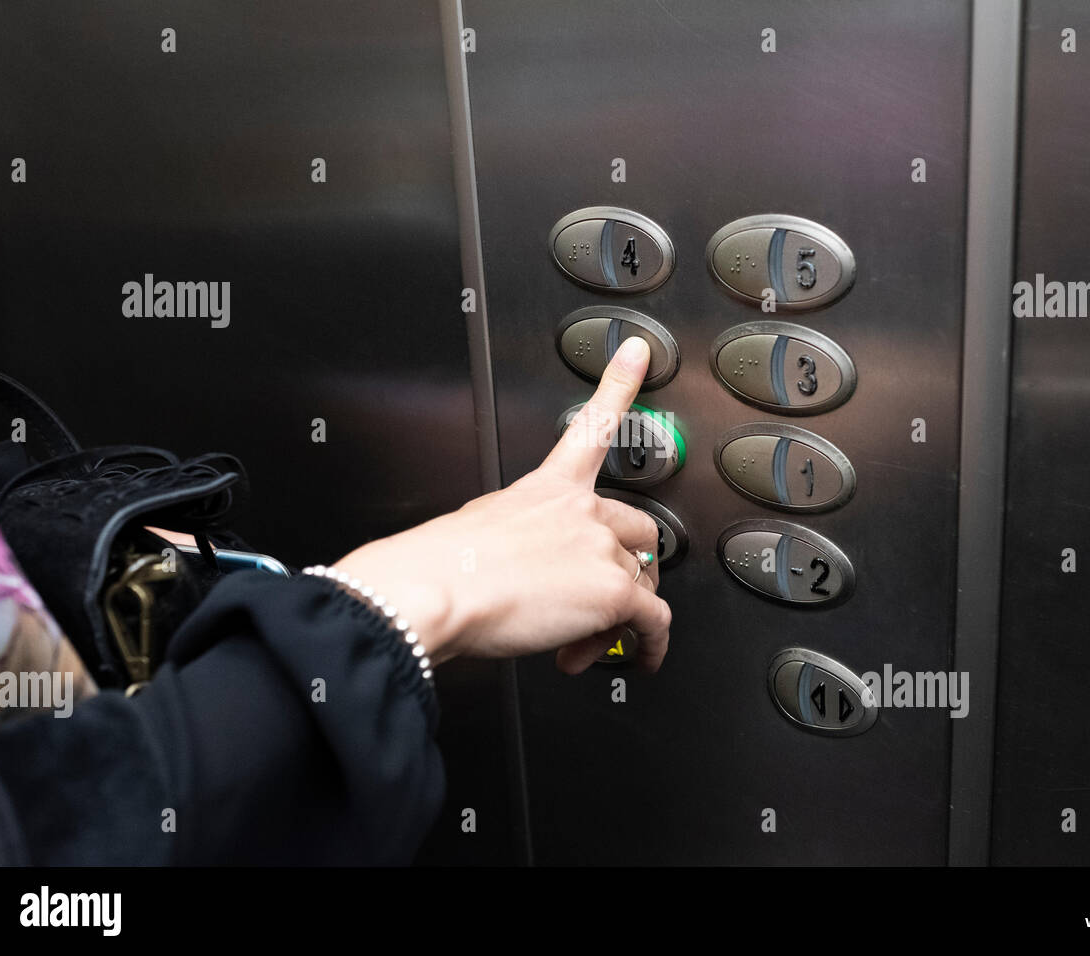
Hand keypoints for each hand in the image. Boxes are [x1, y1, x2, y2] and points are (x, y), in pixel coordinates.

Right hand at [334, 336, 670, 673]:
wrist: (435, 591)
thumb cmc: (440, 569)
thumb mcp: (475, 535)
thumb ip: (512, 547)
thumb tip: (518, 580)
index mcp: (544, 488)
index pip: (591, 425)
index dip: (619, 383)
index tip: (637, 353)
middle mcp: (578, 509)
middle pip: (639, 529)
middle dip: (632, 569)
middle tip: (608, 603)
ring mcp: (599, 547)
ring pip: (642, 582)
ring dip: (621, 620)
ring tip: (585, 645)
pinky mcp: (612, 589)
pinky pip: (654, 619)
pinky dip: (651, 645)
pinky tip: (643, 658)